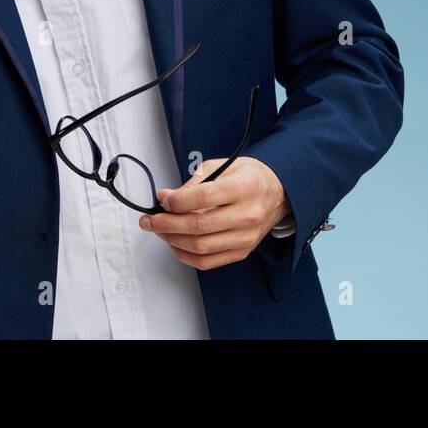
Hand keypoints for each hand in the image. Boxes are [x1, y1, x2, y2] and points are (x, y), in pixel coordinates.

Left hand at [139, 157, 290, 269]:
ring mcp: (246, 237)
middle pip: (198, 226)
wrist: (277, 194)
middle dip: (166, 224)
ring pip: (200, 247)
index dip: (177, 201)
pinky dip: (185, 255)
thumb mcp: (223, 166)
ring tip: (159, 230)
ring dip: (172, 240)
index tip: (163, 199)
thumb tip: (167, 198)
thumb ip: (195, 182)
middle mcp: (248, 215)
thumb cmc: (250, 178)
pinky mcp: (242, 252)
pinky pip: (207, 261)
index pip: (203, 197)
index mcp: (245, 187)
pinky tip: (175, 243)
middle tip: (150, 219)